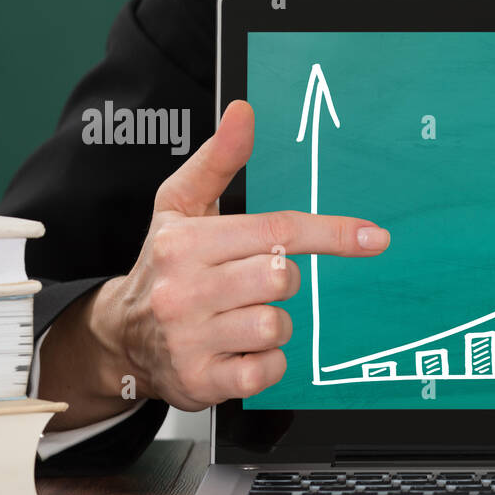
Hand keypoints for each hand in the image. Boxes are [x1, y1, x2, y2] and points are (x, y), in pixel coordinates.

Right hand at [41, 101, 388, 423]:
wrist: (120, 337)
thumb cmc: (163, 266)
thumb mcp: (179, 207)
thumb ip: (217, 161)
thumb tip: (244, 112)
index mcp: (186, 242)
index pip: (277, 231)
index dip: (332, 234)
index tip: (374, 237)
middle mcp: (185, 289)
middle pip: (282, 279)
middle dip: (280, 282)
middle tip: (252, 285)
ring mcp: (190, 338)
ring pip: (278, 325)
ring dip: (272, 325)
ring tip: (240, 318)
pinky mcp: (201, 381)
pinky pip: (267, 370)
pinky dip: (264, 364)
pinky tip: (237, 352)